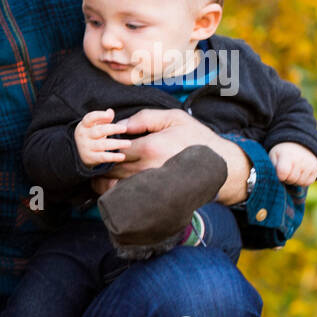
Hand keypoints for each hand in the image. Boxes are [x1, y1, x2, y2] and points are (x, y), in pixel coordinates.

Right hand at [74, 108, 131, 165]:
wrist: (80, 152)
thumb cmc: (92, 135)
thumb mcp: (96, 125)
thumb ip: (104, 118)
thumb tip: (110, 111)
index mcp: (84, 125)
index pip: (90, 118)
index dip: (99, 116)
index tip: (110, 116)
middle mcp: (83, 136)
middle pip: (98, 131)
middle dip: (112, 129)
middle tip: (124, 128)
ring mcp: (85, 147)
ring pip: (102, 145)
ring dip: (116, 144)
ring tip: (128, 143)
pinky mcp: (89, 158)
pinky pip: (102, 157)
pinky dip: (113, 157)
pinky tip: (122, 156)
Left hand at [96, 107, 250, 204]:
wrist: (218, 165)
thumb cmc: (196, 138)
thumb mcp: (174, 118)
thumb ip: (144, 118)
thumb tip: (119, 125)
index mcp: (151, 147)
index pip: (114, 147)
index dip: (106, 144)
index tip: (104, 142)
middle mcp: (147, 168)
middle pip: (110, 167)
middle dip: (102, 161)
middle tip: (98, 156)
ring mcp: (149, 185)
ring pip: (114, 184)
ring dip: (104, 178)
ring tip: (102, 170)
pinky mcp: (152, 197)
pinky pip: (124, 198)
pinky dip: (113, 192)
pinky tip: (112, 184)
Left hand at [269, 142, 316, 185]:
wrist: (298, 144)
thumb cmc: (282, 153)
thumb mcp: (273, 156)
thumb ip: (272, 168)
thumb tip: (275, 179)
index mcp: (287, 155)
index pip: (283, 173)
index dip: (280, 177)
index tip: (279, 173)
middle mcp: (300, 159)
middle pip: (291, 179)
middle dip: (286, 179)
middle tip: (285, 172)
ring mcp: (310, 164)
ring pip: (300, 182)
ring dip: (294, 181)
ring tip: (292, 172)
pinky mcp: (316, 168)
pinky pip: (308, 182)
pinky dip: (302, 181)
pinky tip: (299, 174)